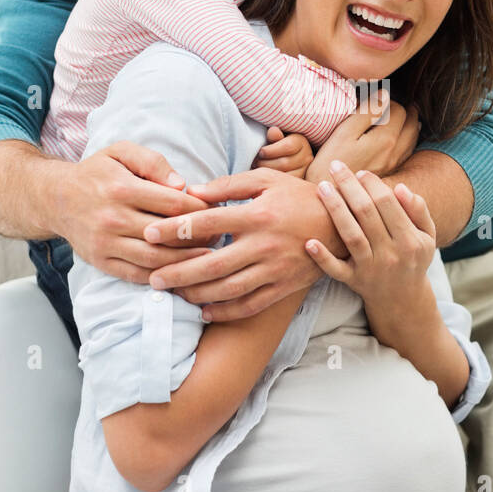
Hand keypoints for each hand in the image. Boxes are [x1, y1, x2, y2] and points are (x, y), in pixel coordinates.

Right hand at [55, 139, 213, 283]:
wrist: (56, 199)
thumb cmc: (96, 173)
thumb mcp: (121, 152)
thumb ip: (153, 162)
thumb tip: (181, 185)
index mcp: (121, 188)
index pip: (173, 204)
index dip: (200, 210)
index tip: (216, 211)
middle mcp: (112, 218)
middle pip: (167, 235)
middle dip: (199, 238)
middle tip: (220, 237)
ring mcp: (105, 243)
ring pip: (155, 259)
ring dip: (186, 262)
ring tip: (207, 258)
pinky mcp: (101, 261)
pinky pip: (137, 275)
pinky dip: (162, 276)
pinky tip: (181, 272)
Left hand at [145, 168, 348, 319]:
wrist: (343, 224)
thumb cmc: (300, 197)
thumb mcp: (268, 179)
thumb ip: (229, 185)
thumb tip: (192, 192)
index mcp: (257, 215)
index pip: (208, 223)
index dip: (175, 229)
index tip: (149, 233)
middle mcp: (264, 245)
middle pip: (213, 264)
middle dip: (178, 273)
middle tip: (152, 278)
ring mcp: (274, 269)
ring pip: (229, 289)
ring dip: (198, 294)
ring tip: (174, 294)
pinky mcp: (283, 287)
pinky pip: (251, 305)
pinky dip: (226, 311)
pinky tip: (205, 311)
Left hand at [253, 126, 313, 177]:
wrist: (281, 154)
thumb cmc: (274, 144)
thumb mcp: (275, 137)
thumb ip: (274, 135)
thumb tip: (273, 131)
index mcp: (301, 142)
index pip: (288, 146)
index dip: (271, 150)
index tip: (260, 152)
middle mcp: (307, 157)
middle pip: (285, 163)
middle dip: (266, 163)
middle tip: (256, 162)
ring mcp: (305, 171)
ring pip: (285, 176)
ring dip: (269, 173)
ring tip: (259, 170)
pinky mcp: (299, 181)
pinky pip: (286, 185)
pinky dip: (274, 182)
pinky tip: (266, 178)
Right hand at [305, 92, 419, 184]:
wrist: (330, 195)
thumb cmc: (331, 162)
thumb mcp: (345, 132)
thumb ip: (367, 112)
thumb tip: (385, 94)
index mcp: (386, 139)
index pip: (400, 110)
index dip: (390, 100)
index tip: (378, 98)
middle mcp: (396, 153)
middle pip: (412, 123)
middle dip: (406, 110)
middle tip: (396, 103)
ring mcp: (395, 165)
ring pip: (412, 139)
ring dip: (410, 124)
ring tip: (402, 116)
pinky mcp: (390, 175)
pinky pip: (407, 152)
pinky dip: (407, 139)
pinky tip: (398, 137)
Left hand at [305, 161, 436, 340]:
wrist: (403, 301)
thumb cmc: (413, 258)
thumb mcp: (427, 236)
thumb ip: (419, 211)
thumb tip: (400, 188)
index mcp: (410, 240)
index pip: (388, 204)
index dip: (373, 184)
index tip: (361, 172)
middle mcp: (391, 254)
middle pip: (366, 214)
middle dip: (349, 187)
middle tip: (336, 167)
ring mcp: (370, 269)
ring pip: (351, 235)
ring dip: (335, 209)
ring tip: (322, 187)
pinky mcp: (353, 282)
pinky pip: (336, 270)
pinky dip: (322, 257)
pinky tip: (309, 242)